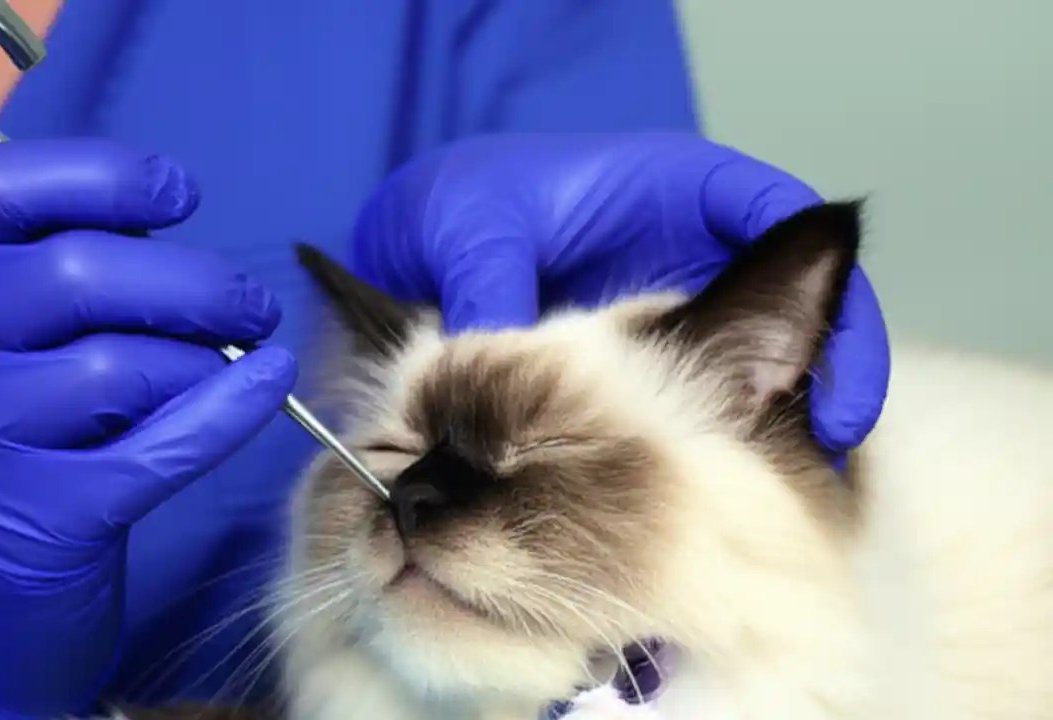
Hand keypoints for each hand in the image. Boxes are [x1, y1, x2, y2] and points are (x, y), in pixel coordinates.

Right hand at [0, 139, 297, 717]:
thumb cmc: (21, 444)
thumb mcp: (13, 346)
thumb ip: (70, 277)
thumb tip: (182, 236)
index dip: (103, 174)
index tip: (181, 196)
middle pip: (77, 273)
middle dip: (195, 283)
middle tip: (250, 306)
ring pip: (120, 365)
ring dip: (205, 363)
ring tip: (234, 369)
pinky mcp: (34, 518)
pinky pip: (160, 447)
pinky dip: (230, 411)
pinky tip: (267, 389)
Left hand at [351, 132, 888, 454]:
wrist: (416, 253)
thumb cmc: (454, 207)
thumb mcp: (466, 226)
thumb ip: (491, 280)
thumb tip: (503, 353)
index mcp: (670, 187)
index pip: (773, 209)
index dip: (823, 269)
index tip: (826, 346)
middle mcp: (691, 250)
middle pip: (797, 294)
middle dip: (831, 364)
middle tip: (835, 442)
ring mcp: (678, 312)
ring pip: (767, 358)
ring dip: (792, 417)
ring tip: (802, 485)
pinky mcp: (654, 369)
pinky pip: (713, 401)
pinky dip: (731, 442)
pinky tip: (727, 490)